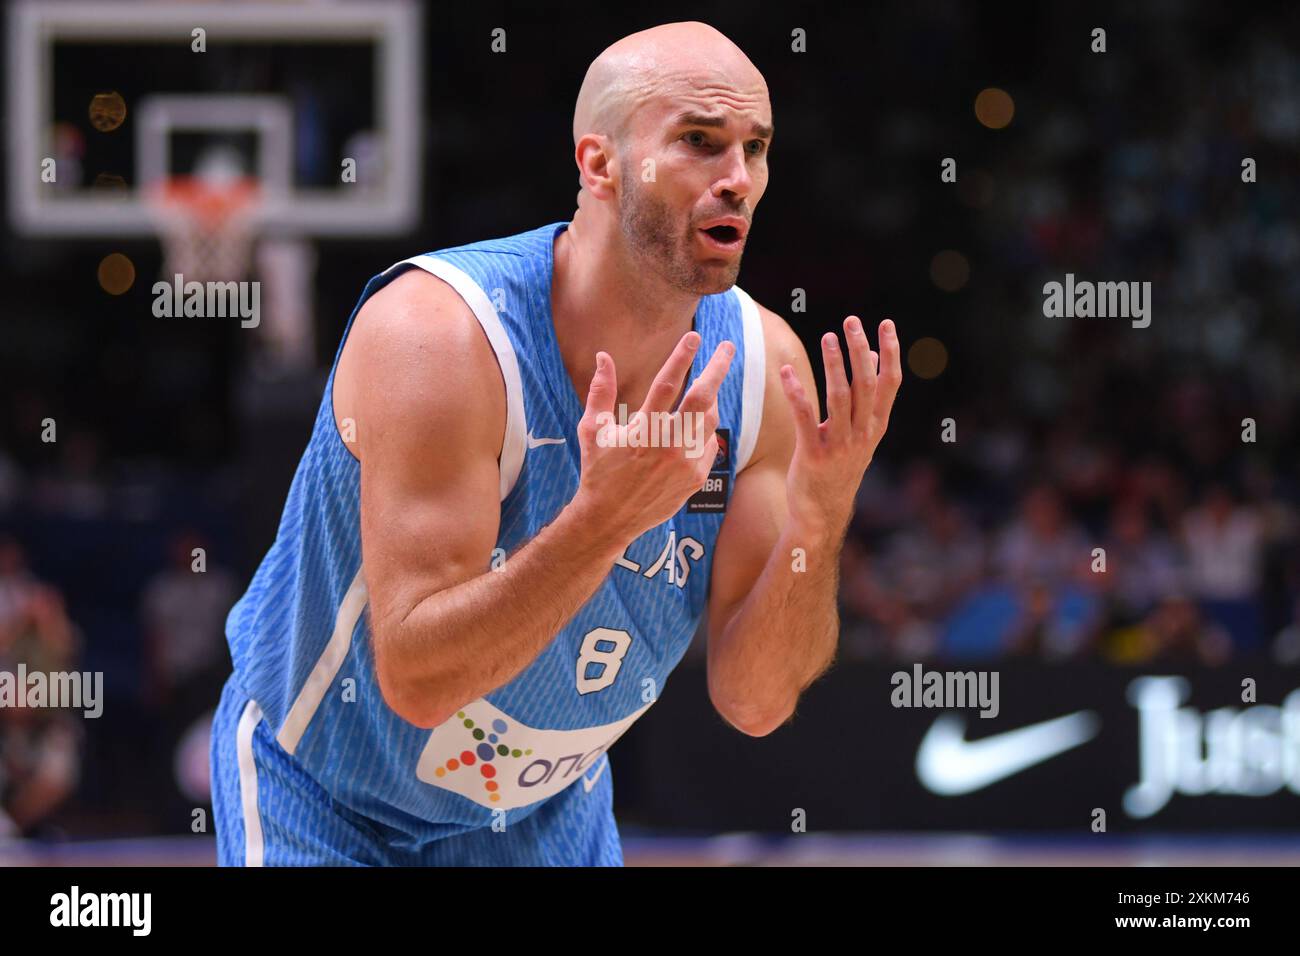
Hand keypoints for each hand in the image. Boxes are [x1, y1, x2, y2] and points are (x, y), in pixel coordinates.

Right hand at [572, 331, 734, 542]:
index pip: (668, 385)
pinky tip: (696, 425)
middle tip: (727, 347)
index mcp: (643, 430)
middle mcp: (668, 446)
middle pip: (703, 399)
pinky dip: (704, 431)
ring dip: (711, 400)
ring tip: (707, 387)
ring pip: (709, 421)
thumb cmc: (598, 471)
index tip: (694, 336)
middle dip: (717, 368)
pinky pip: (708, 446)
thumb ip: (601, 392)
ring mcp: (685, 464)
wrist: (610, 519)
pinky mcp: (694, 479)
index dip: (681, 357)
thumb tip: (604, 357)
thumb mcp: (593, 430)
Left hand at [780, 316, 900, 537]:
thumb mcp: (860, 433)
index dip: (890, 352)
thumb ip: (866, 397)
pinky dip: (796, 392)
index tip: (886, 324)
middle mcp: (862, 434)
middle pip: (865, 385)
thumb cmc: (839, 466)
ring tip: (828, 336)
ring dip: (834, 364)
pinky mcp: (813, 454)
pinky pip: (805, 417)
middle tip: (851, 321)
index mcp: (876, 426)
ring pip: (839, 397)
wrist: (822, 513)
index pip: (890, 383)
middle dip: (859, 350)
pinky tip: (786, 371)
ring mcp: (839, 445)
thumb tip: (870, 355)